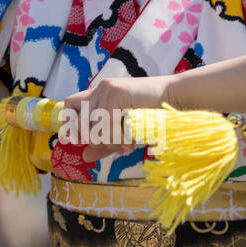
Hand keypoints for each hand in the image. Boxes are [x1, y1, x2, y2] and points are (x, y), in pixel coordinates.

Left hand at [60, 74, 175, 162]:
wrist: (176, 97)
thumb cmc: (153, 115)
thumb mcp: (124, 132)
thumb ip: (104, 143)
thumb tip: (84, 157)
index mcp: (100, 94)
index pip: (69, 107)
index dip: (71, 125)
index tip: (82, 141)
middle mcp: (100, 89)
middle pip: (77, 121)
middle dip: (94, 140)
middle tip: (115, 146)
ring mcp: (106, 90)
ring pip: (92, 127)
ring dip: (109, 142)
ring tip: (126, 143)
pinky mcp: (115, 93)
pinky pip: (106, 126)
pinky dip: (117, 139)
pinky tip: (130, 140)